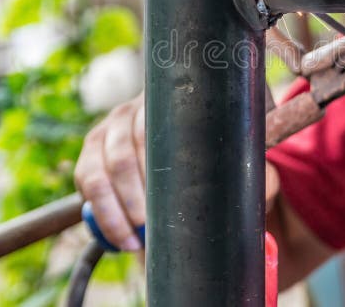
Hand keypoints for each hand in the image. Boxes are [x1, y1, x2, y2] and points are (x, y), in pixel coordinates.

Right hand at [74, 92, 281, 250]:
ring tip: (133, 241)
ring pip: (101, 167)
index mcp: (171, 103)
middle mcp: (134, 108)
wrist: (187, 131)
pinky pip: (86, 177)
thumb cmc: (216, 149)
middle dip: (134, 196)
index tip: (165, 203)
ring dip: (114, 209)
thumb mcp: (237, 156)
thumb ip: (254, 171)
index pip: (154, 130)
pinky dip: (99, 210)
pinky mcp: (93, 145)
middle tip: (149, 229)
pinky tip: (116, 234)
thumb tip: (258, 194)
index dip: (154, 169)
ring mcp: (110, 125)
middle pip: (124, 150)